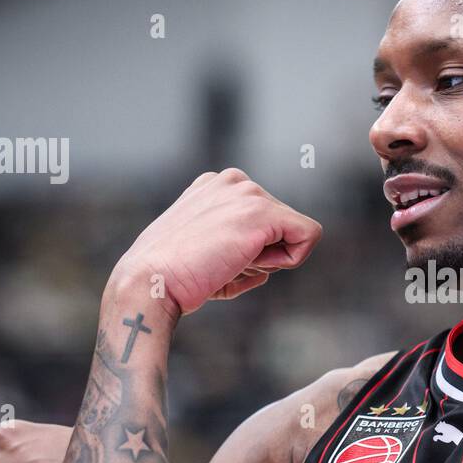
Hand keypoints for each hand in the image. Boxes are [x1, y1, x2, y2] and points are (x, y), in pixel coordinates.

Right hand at [108, 168, 322, 317]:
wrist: (152, 282)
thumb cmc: (176, 278)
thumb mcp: (206, 254)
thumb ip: (237, 251)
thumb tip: (268, 269)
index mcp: (216, 186)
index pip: (263, 220)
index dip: (253, 251)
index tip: (220, 260)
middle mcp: (233, 181)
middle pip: (281, 226)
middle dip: (263, 255)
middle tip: (223, 264)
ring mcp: (248, 192)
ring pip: (293, 231)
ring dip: (270, 259)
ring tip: (228, 262)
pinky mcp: (262, 211)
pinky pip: (309, 235)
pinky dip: (292, 259)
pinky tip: (253, 263)